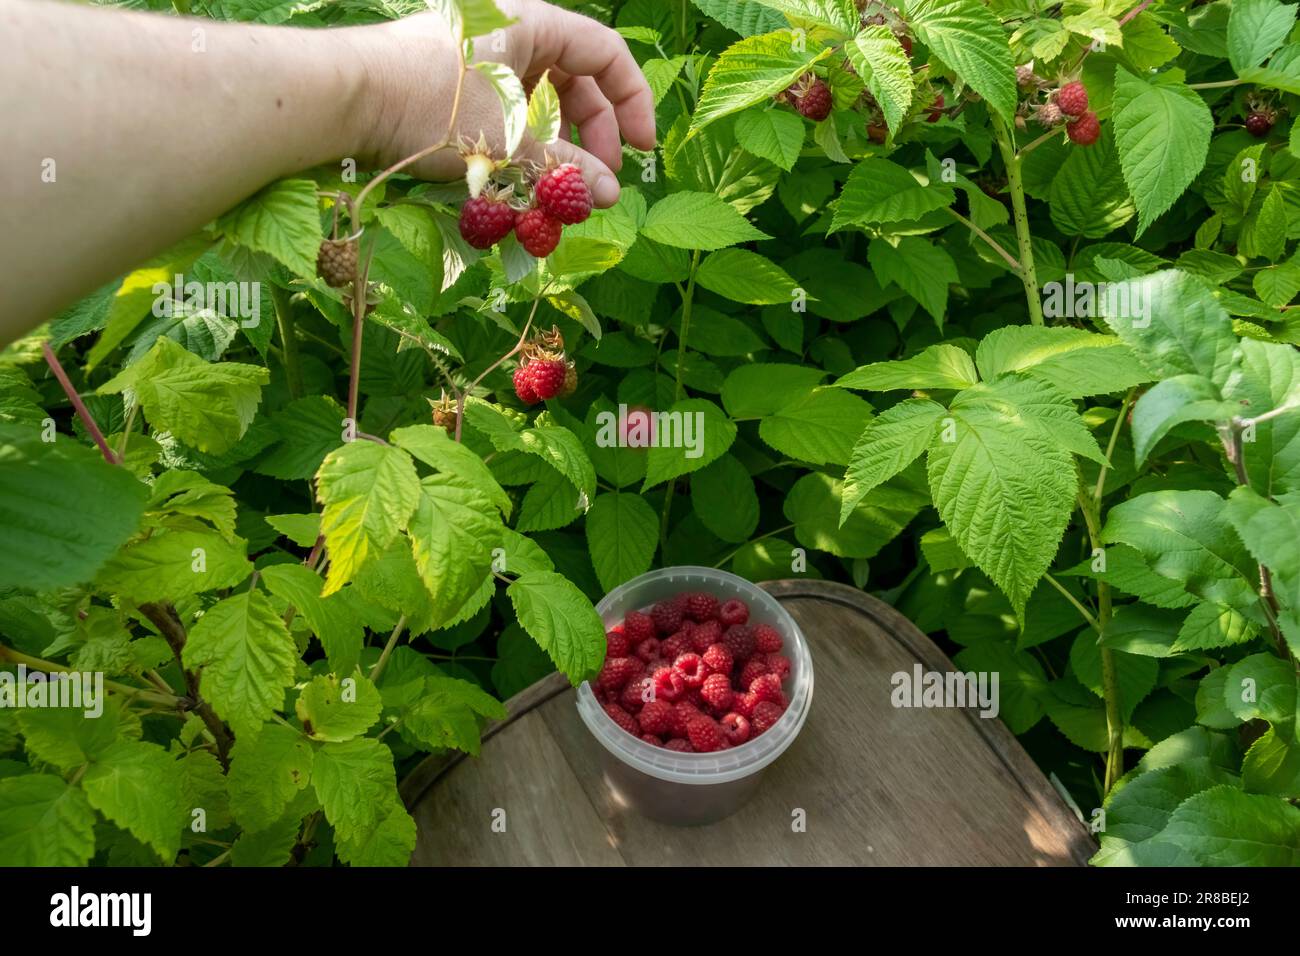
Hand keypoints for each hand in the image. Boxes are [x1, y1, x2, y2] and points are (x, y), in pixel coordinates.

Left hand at [359, 0, 655, 206]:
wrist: (346, 99)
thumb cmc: (432, 105)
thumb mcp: (509, 141)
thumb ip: (566, 168)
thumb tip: (611, 194)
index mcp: (531, 21)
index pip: (605, 54)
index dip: (632, 102)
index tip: (643, 151)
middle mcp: (509, 31)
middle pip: (574, 83)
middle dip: (592, 139)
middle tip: (596, 188)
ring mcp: (481, 59)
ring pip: (540, 106)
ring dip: (556, 154)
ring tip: (556, 198)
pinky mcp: (455, 87)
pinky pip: (506, 116)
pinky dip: (521, 151)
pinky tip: (520, 187)